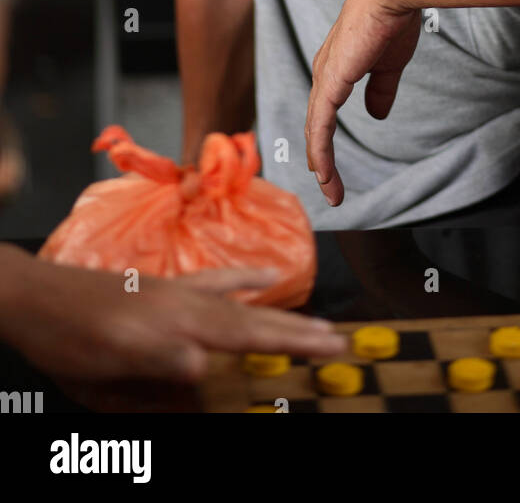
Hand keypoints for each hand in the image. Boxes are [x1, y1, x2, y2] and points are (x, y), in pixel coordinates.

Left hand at [0, 251, 346, 392]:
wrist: (40, 299)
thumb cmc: (70, 347)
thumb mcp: (107, 377)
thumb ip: (159, 371)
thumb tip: (206, 370)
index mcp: (175, 333)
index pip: (244, 342)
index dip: (288, 347)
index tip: (329, 350)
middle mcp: (186, 308)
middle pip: (253, 324)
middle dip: (299, 335)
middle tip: (341, 342)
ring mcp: (180, 295)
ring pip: (243, 307)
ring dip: (284, 317)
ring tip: (322, 324)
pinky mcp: (169, 288)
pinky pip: (217, 281)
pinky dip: (246, 279)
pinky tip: (271, 280)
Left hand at [305, 0, 421, 207]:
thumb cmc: (393, 20)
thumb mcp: (389, 63)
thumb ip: (380, 89)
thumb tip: (377, 114)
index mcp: (336, 67)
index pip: (324, 111)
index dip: (325, 139)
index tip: (331, 166)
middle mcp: (324, 73)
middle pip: (316, 125)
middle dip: (320, 158)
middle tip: (330, 187)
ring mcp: (325, 78)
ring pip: (316, 130)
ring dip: (321, 163)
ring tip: (330, 191)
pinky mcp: (331, 82)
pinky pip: (321, 126)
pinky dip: (321, 152)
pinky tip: (323, 173)